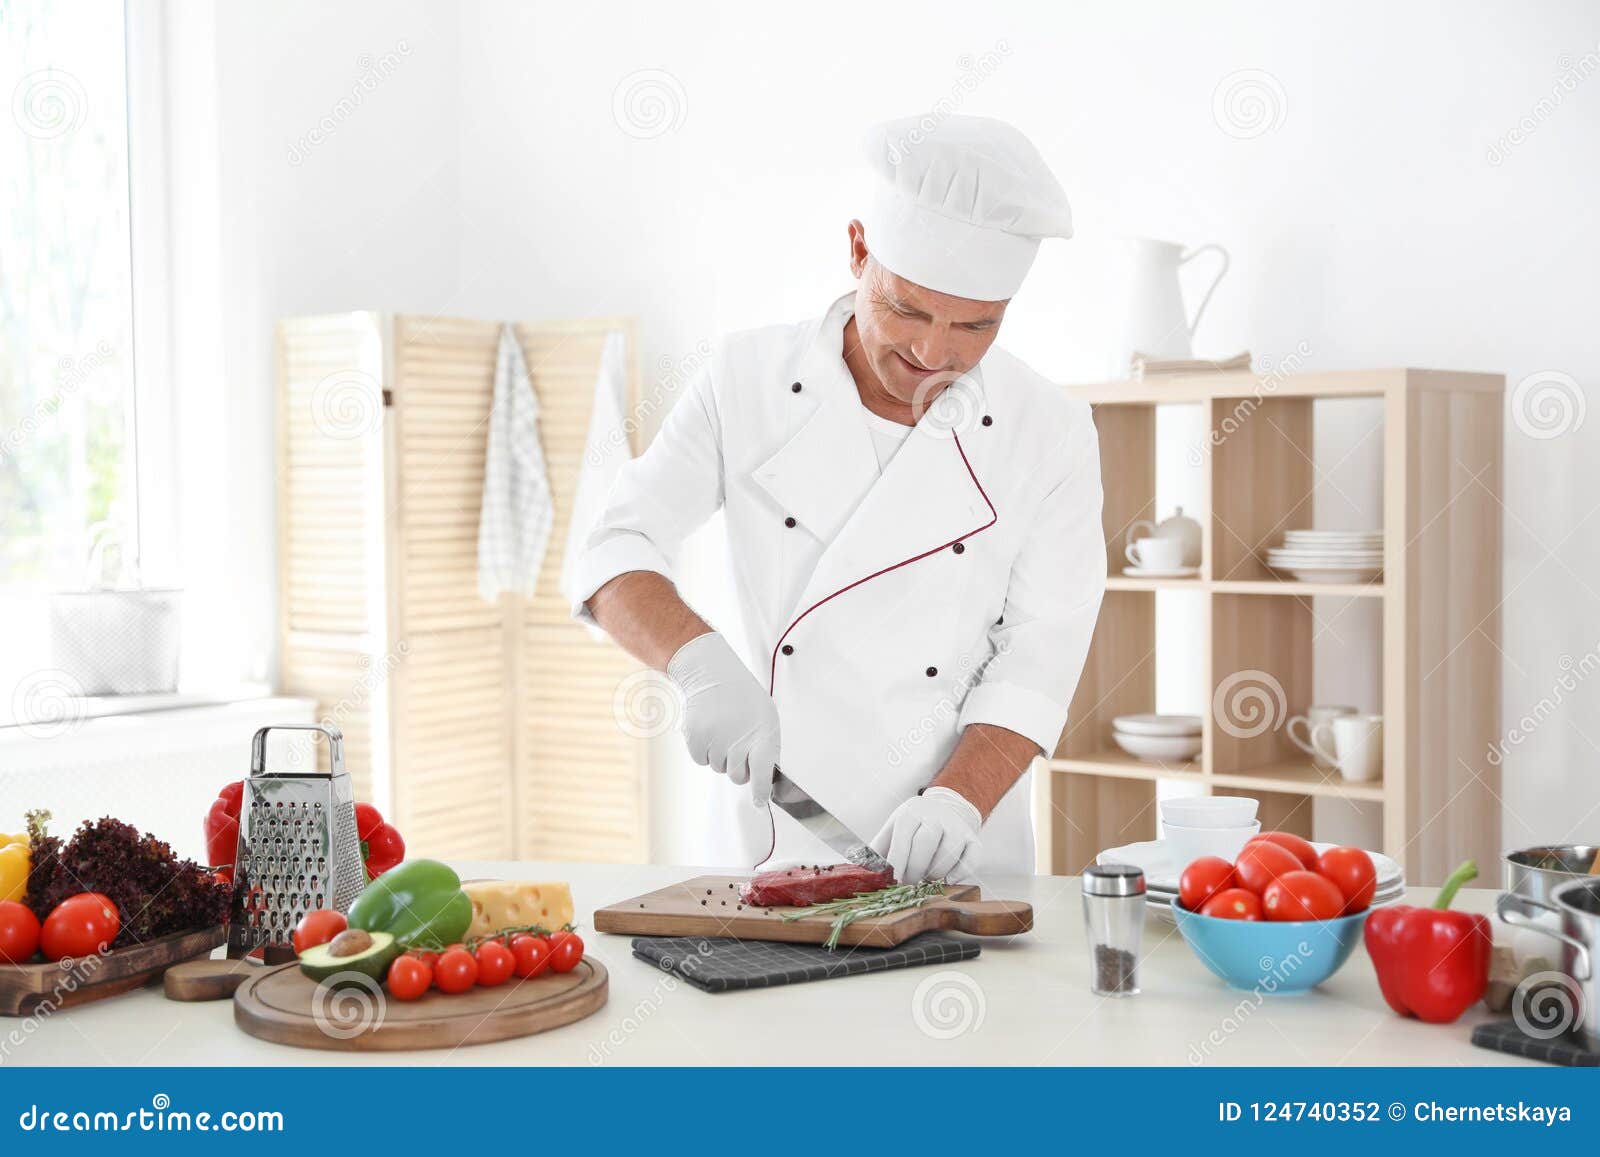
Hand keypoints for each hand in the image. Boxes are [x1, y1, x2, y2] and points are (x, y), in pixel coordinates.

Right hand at [666, 632, 778, 806]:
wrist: (711, 674)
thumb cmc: (742, 697)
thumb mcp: (765, 717)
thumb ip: (766, 747)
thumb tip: (763, 777)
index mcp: (763, 734)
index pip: (763, 773)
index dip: (761, 791)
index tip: (760, 802)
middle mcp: (740, 740)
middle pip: (738, 777)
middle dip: (739, 767)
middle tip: (738, 744)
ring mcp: (717, 740)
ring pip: (719, 768)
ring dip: (721, 756)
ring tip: (723, 729)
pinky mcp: (697, 738)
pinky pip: (701, 761)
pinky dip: (704, 750)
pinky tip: (709, 729)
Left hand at [869, 787, 982, 882]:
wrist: (946, 811)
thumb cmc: (913, 828)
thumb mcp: (893, 831)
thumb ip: (876, 850)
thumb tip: (856, 871)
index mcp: (910, 813)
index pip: (903, 838)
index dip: (898, 863)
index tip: (893, 882)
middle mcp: (935, 815)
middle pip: (926, 844)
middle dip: (916, 869)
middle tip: (910, 883)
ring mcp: (957, 826)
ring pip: (948, 854)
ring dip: (935, 873)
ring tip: (927, 877)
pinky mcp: (974, 839)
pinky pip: (970, 860)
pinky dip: (959, 873)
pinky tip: (948, 879)